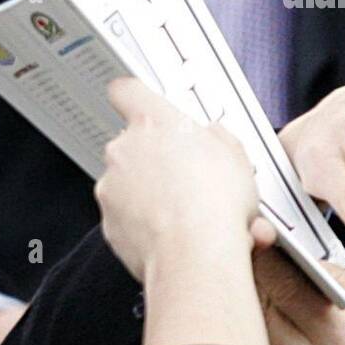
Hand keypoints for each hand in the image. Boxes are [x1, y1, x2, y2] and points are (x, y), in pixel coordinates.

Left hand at [96, 78, 275, 344]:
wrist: (195, 254)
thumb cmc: (214, 203)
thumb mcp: (234, 152)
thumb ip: (215, 137)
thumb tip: (213, 139)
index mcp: (153, 122)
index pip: (127, 90)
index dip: (133, 95)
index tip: (139, 99)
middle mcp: (124, 150)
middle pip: (134, 145)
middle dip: (158, 159)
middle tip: (190, 175)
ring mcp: (112, 188)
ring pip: (132, 185)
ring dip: (156, 195)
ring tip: (195, 213)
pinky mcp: (110, 224)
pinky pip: (129, 219)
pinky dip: (149, 226)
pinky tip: (182, 234)